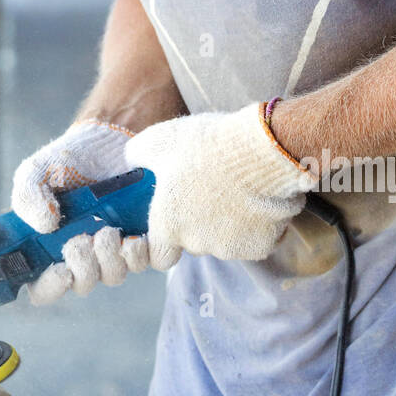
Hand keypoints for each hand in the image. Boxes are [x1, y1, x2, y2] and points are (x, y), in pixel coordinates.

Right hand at [11, 118, 177, 304]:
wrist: (107, 140)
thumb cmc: (67, 161)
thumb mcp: (35, 173)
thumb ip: (27, 197)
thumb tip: (44, 227)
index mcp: (50, 248)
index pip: (44, 288)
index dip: (50, 288)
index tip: (61, 270)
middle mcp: (83, 254)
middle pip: (83, 285)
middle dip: (84, 268)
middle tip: (85, 239)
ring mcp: (113, 249)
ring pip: (113, 276)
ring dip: (110, 259)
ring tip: (109, 230)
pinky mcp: (141, 238)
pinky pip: (146, 263)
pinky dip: (140, 255)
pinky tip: (135, 237)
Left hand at [124, 102, 314, 260]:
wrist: (262, 151)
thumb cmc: (207, 145)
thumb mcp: (158, 140)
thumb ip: (138, 155)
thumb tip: (133, 162)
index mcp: (168, 227)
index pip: (159, 255)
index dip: (165, 238)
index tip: (173, 217)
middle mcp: (197, 245)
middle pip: (194, 241)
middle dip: (199, 221)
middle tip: (208, 188)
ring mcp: (230, 249)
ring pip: (224, 240)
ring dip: (227, 221)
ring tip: (236, 187)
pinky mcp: (260, 247)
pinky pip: (253, 239)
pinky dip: (255, 223)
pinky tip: (257, 197)